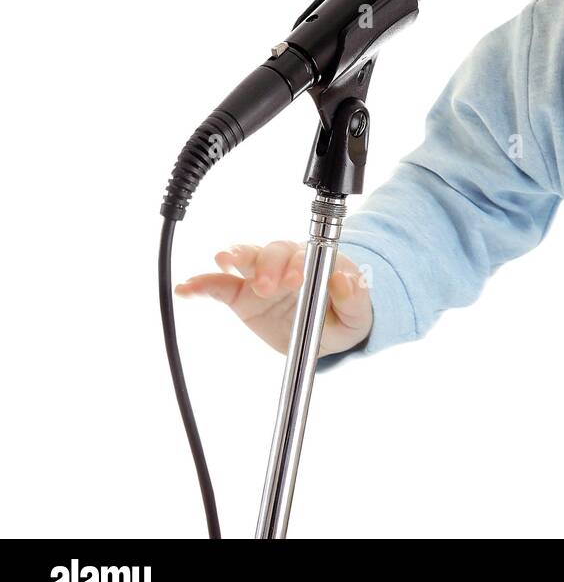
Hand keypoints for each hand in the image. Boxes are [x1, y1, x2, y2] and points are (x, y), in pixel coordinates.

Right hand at [175, 239, 372, 357]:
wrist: (325, 331)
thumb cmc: (343, 316)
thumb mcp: (359, 313)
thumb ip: (355, 296)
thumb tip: (342, 279)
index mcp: (316, 263)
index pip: (305, 254)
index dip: (299, 263)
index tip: (297, 279)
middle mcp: (287, 263)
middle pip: (274, 251)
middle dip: (268, 264)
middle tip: (266, 286)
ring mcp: (262, 276)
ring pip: (247, 258)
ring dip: (236, 258)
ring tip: (224, 260)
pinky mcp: (242, 295)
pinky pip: (219, 286)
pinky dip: (202, 285)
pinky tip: (186, 288)